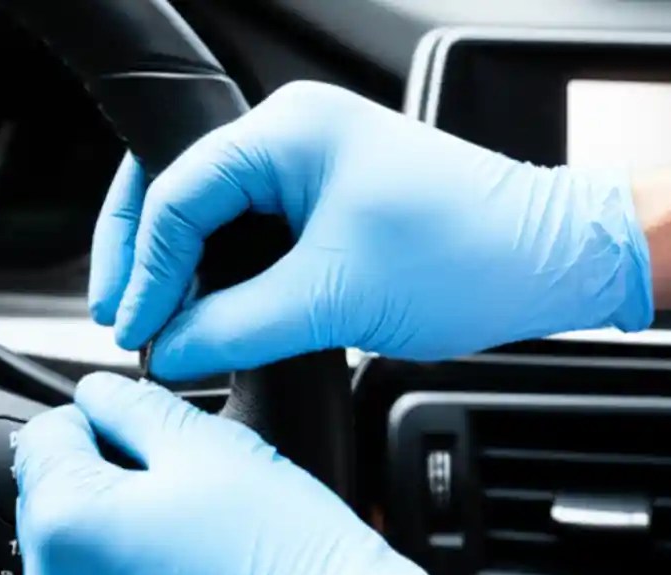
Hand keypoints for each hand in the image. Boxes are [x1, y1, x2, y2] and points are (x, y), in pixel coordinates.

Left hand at [14, 372, 490, 574]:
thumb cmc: (287, 555)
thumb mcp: (208, 444)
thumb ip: (130, 403)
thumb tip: (97, 392)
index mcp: (66, 527)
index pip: (43, 436)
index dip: (96, 422)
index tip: (139, 436)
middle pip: (52, 506)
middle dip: (102, 487)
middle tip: (179, 495)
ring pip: (74, 569)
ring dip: (112, 547)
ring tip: (189, 549)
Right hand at [89, 80, 652, 379]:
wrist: (549, 261)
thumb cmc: (470, 253)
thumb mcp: (335, 299)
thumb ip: (235, 327)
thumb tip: (169, 347)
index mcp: (289, 130)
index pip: (177, 193)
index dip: (146, 266)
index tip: (134, 326)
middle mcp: (289, 134)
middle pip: (172, 188)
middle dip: (139, 253)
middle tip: (121, 315)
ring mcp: (303, 164)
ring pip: (203, 210)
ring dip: (174, 265)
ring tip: (153, 321)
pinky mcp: (318, 199)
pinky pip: (242, 229)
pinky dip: (214, 271)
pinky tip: (200, 310)